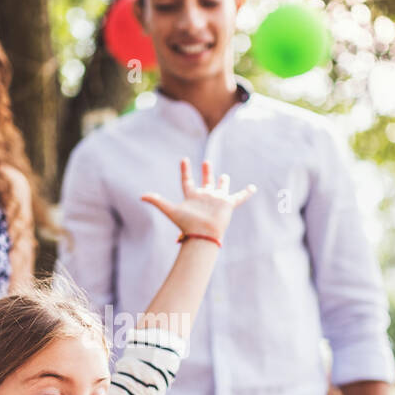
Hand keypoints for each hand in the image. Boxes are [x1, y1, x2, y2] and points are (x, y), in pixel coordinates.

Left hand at [140, 159, 255, 241]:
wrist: (202, 235)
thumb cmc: (187, 224)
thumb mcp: (170, 210)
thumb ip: (157, 201)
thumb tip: (141, 196)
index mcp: (192, 197)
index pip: (187, 181)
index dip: (185, 171)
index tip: (183, 160)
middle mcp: (205, 197)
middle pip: (205, 182)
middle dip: (206, 172)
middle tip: (206, 162)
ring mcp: (217, 200)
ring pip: (221, 187)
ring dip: (223, 181)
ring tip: (224, 175)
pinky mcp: (228, 204)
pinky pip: (239, 197)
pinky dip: (246, 193)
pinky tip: (253, 188)